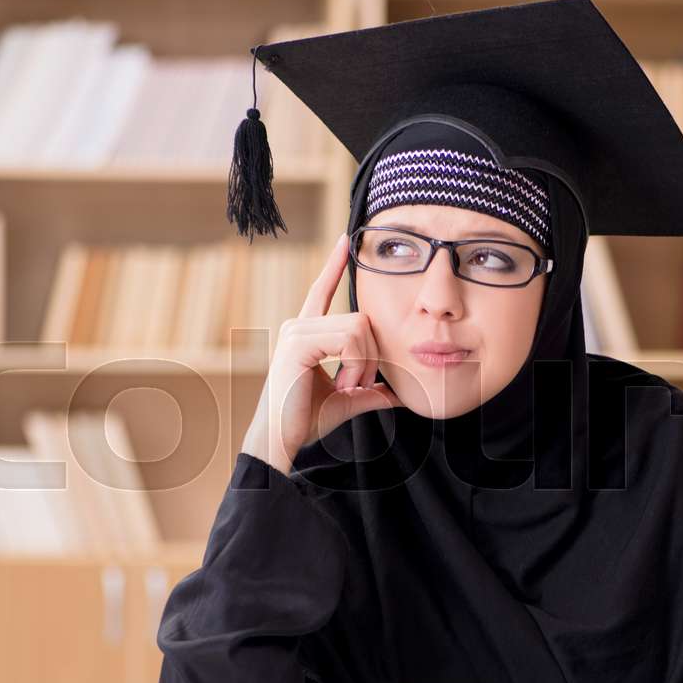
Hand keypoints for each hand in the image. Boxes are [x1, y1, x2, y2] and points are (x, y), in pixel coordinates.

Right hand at [240, 233, 403, 474]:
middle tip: (357, 384)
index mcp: (306, 333)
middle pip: (361, 318)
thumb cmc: (306, 421)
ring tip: (348, 386)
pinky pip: (349, 339)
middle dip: (372, 355)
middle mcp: (298, 326)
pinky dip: (356, 364)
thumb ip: (373, 390)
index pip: (322, 291)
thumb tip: (401, 393)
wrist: (281, 441)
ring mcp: (296, 332)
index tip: (346, 240)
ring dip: (364, 363)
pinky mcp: (298, 343)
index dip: (334, 266)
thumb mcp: (348, 401)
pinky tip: (342, 384)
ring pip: (358, 328)